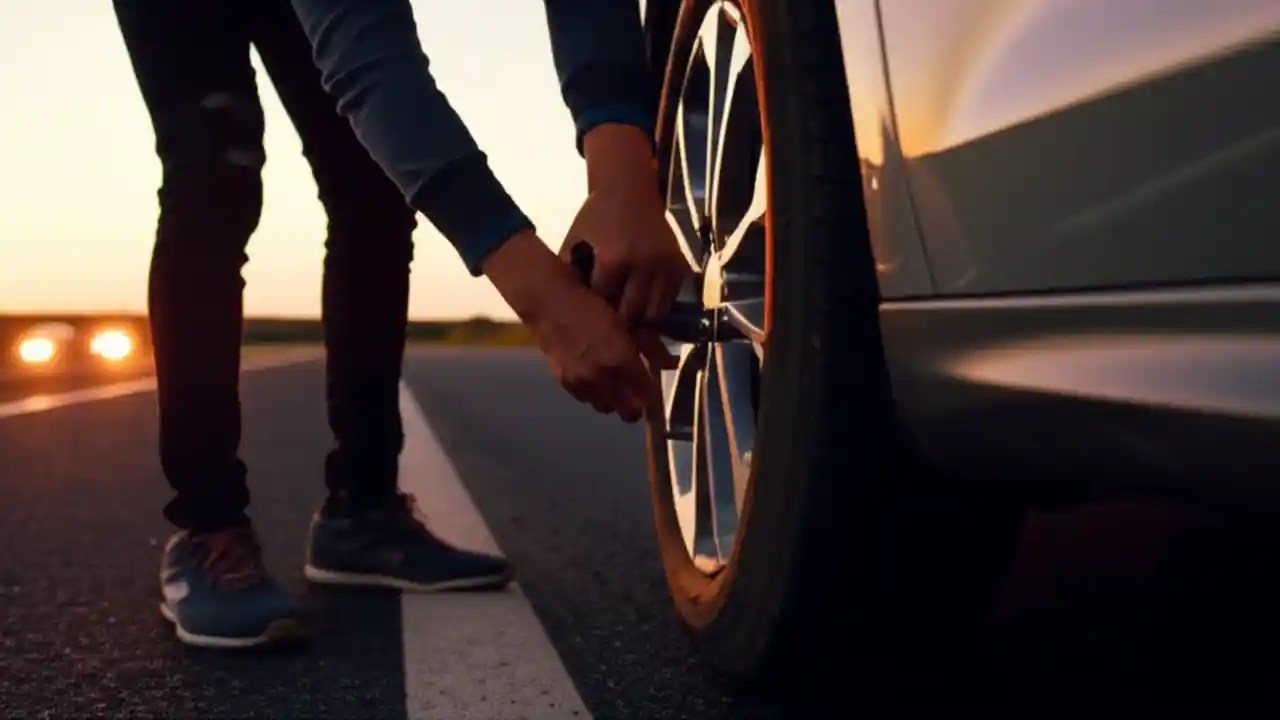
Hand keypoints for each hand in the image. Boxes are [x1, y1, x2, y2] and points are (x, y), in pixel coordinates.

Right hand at [483, 231, 656, 421]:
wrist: (551, 305)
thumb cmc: (592, 306)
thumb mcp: (626, 323)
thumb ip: (650, 347)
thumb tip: (671, 363)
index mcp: (621, 360)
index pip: (645, 395)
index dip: (652, 396)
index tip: (653, 391)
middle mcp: (602, 378)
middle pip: (628, 412)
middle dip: (636, 405)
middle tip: (637, 393)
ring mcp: (582, 384)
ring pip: (607, 408)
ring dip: (614, 400)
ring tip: (615, 384)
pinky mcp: (566, 384)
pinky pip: (587, 400)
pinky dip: (594, 394)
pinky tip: (595, 378)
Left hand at [564, 124, 689, 328]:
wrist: (630, 190)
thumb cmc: (596, 217)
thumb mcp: (575, 242)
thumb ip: (570, 274)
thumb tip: (563, 309)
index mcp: (613, 259)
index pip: (603, 303)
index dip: (594, 315)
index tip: (588, 322)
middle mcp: (642, 264)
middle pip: (630, 314)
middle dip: (617, 323)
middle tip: (607, 329)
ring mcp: (664, 266)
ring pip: (654, 315)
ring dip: (640, 321)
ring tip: (627, 321)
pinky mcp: (679, 266)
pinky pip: (670, 300)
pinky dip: (656, 307)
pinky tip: (643, 304)